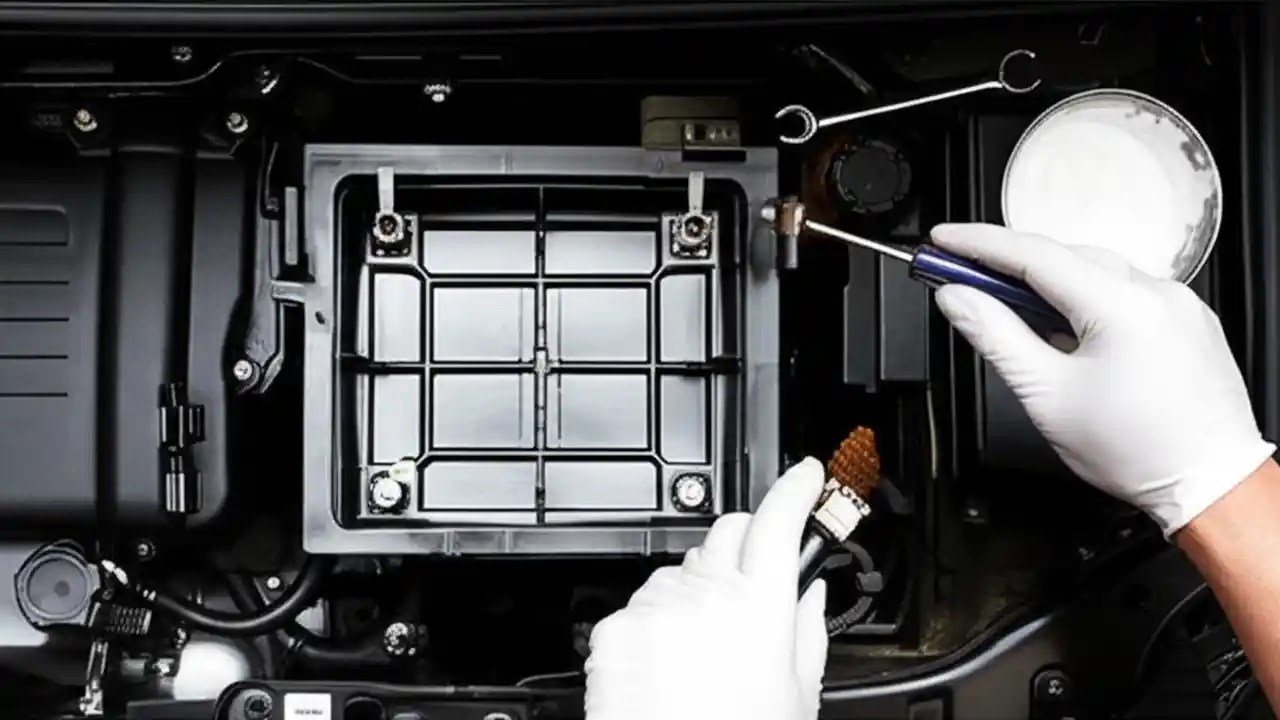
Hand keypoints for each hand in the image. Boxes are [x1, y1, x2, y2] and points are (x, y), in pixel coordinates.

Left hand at [584, 459, 827, 719]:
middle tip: (758, 571)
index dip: (796, 488)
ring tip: (706, 651)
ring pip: (682, 571)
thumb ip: (806, 628)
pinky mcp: (617, 625)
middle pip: (729, 531)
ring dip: (698, 589)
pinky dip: (659, 621)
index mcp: (760, 605)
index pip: (779, 520)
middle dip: (748, 538)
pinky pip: (643, 604)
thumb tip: (811, 588)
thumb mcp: (796, 693)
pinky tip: (670, 667)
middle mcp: (705, 592)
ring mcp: (656, 605)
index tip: (805, 475)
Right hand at [931, 223, 1274, 535]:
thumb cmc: (1136, 451)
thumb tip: (957, 298)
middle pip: (1064, 257)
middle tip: (963, 278)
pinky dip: (1086, 299)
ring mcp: (1178, 305)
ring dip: (1048, 285)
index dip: (979, 243)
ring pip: (1096, 273)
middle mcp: (1157, 292)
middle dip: (1009, 264)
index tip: (944, 240)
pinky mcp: (1188, 321)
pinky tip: (1065, 329)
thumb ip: (995, 336)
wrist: (1211, 485)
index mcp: (1121, 305)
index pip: (1034, 253)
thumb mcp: (1046, 394)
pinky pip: (1125, 292)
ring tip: (1011, 311)